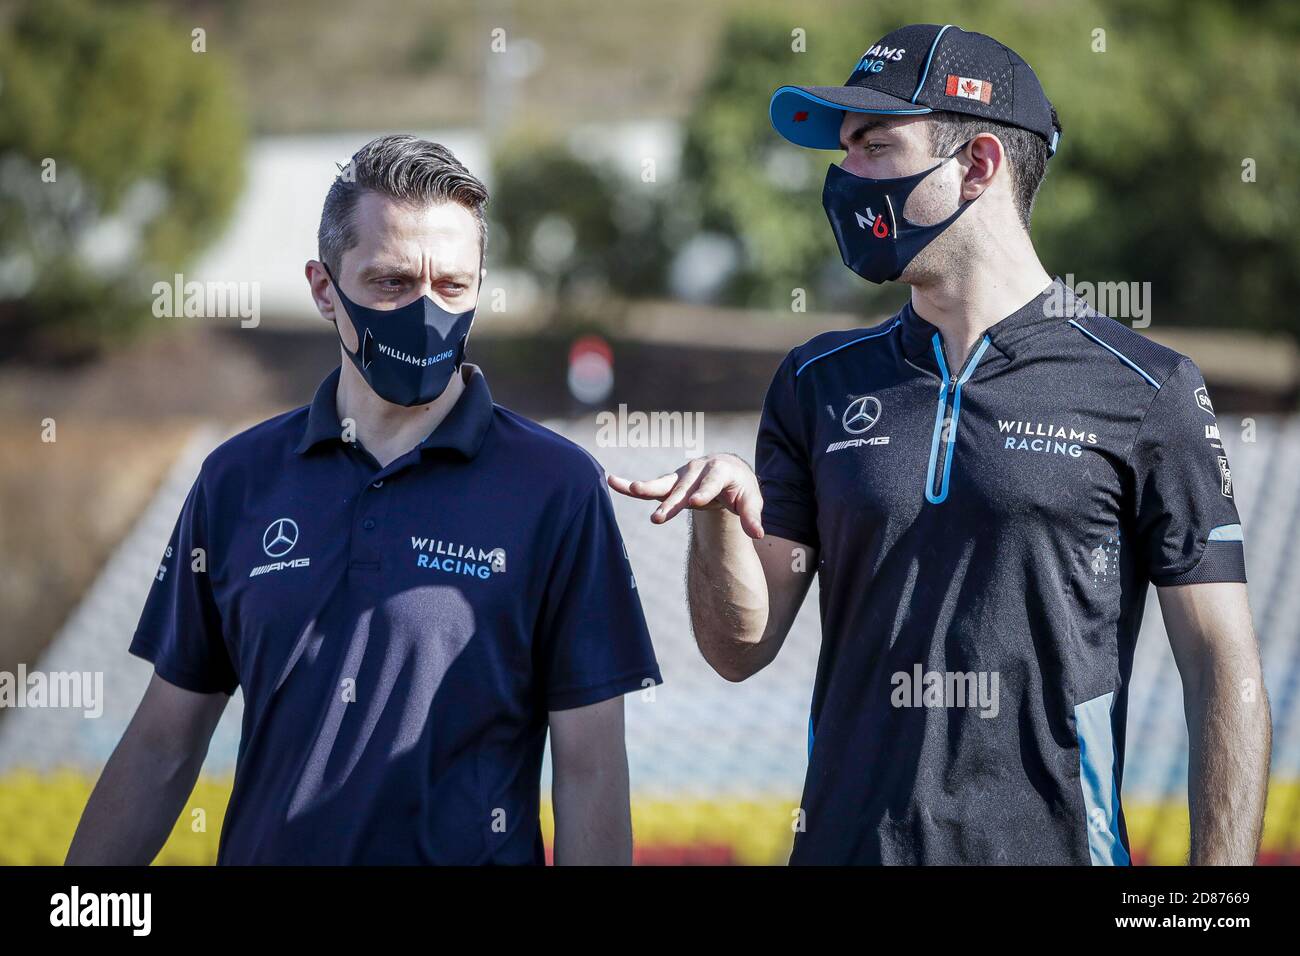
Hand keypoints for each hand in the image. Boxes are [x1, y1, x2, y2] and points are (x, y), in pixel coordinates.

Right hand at [607, 454, 764, 538]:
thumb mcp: (751, 500)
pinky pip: (650, 486)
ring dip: (646, 489)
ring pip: (663, 484)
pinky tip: (613, 481)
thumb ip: (752, 517)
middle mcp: (698, 470)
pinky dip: (631, 485)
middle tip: (659, 518)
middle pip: (683, 488)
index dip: (704, 492)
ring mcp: (681, 477)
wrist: (728, 473)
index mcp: (720, 471)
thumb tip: (758, 535)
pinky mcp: (670, 484)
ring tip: (632, 491)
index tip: (695, 502)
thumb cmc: (741, 488)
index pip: (712, 482)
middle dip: (672, 502)